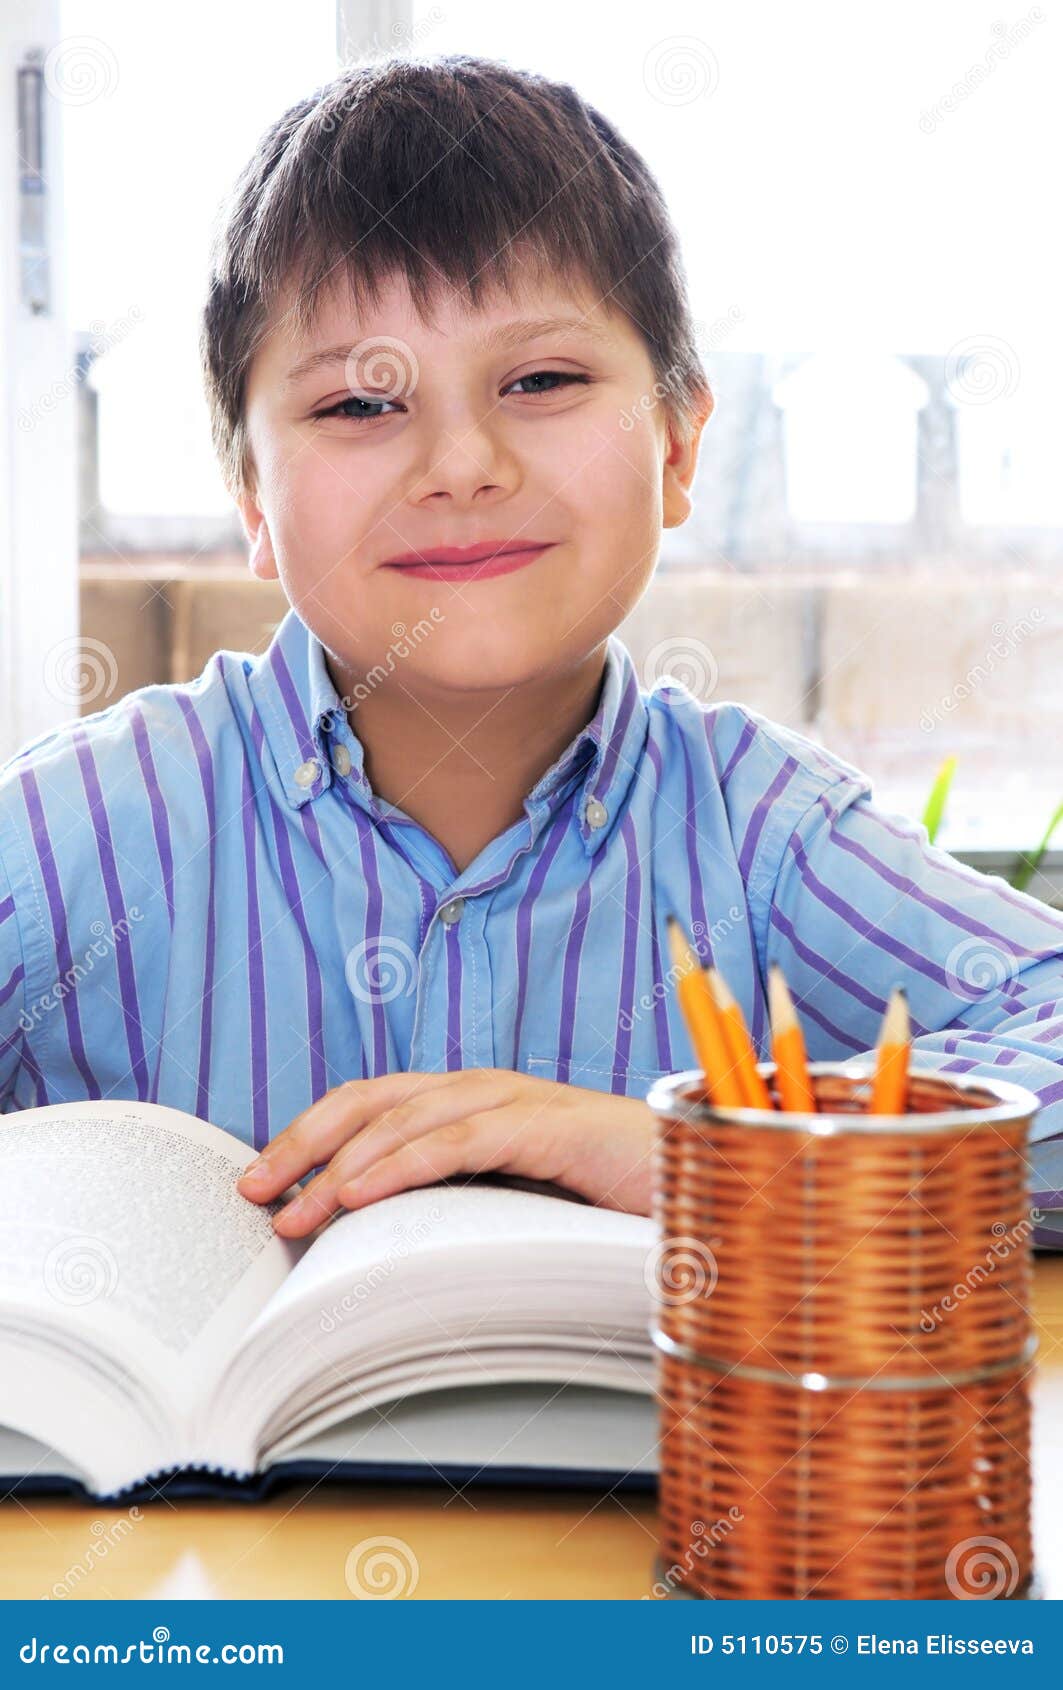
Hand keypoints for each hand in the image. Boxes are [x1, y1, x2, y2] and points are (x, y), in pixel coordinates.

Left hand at [236, 1067, 654, 1235]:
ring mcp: (519, 1102)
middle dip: (304, 1142)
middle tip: (253, 1191)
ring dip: (343, 1165)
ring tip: (296, 1209)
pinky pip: (463, 1140)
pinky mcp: (552, 1126)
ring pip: (408, 1117)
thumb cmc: (611, 1197)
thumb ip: (459, 1205)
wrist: (706, 1182)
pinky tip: (363, 1195)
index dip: (311, 1136)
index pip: (372, 1106)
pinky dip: (406, 1163)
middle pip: (372, 1099)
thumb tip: (377, 1248)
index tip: (261, 1185)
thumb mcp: (516, 1204)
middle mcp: (487, 1090)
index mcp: (474, 1103)